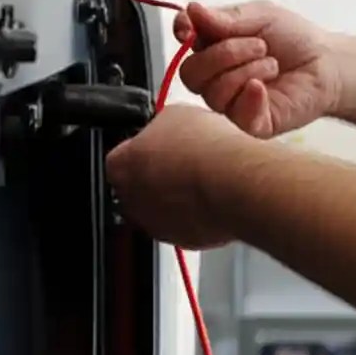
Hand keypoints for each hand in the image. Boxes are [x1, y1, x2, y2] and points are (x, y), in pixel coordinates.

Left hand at [106, 105, 250, 248]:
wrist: (235, 184)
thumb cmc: (206, 152)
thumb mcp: (177, 115)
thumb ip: (161, 126)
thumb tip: (168, 127)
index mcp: (120, 166)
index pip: (122, 156)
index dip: (145, 147)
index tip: (161, 143)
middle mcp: (131, 200)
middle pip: (139, 186)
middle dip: (159, 175)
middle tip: (184, 160)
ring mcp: (156, 224)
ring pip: (162, 208)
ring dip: (178, 195)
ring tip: (205, 177)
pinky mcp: (184, 240)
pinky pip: (186, 224)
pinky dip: (198, 213)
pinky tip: (215, 194)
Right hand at [174, 0, 341, 138]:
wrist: (328, 64)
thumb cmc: (295, 39)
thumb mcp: (261, 15)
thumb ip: (226, 17)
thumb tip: (192, 10)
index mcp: (215, 45)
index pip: (184, 40)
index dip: (182, 32)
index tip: (189, 28)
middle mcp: (217, 76)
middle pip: (191, 73)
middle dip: (224, 54)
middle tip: (259, 45)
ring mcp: (231, 102)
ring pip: (212, 93)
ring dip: (245, 71)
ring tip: (272, 64)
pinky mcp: (251, 123)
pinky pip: (234, 114)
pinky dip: (249, 96)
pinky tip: (264, 86)